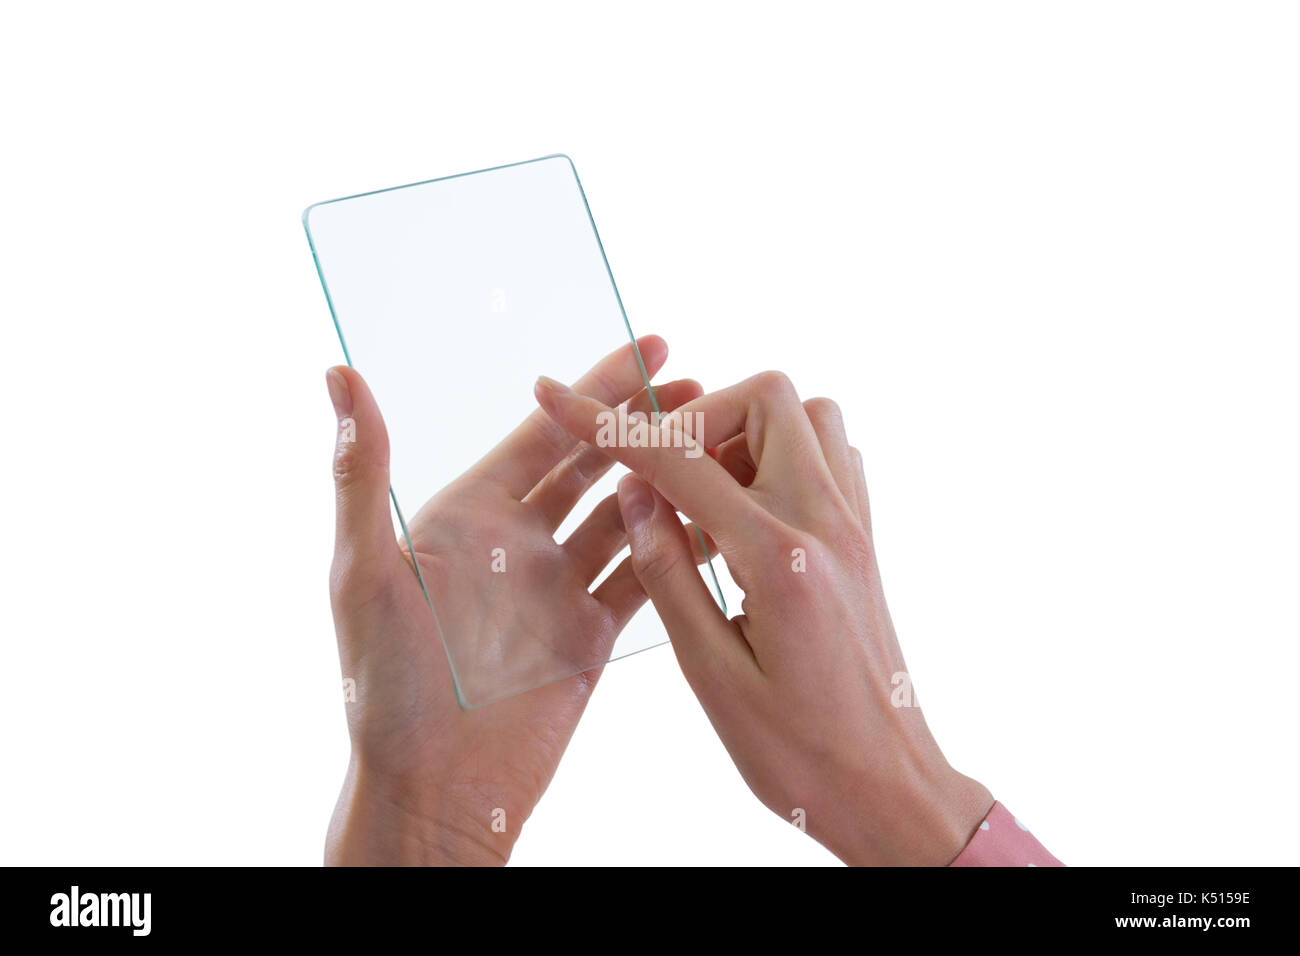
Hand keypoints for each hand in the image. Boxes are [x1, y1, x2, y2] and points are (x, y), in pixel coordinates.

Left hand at [324, 336, 700, 864]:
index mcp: (466, 515)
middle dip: (643, 423)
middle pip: (593, 464)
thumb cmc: (385, 687)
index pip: (542, 434)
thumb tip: (338, 373)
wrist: (434, 790)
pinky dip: (678, 545)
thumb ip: (362, 473)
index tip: (650, 347)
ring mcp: (556, 588)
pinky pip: (643, 575)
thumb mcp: (366, 573)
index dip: (596, 389)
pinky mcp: (590, 633)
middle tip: (703, 384)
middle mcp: (516, 543)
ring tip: (723, 442)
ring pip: (625, 514)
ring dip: (667, 477)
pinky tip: (718, 517)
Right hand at [534, 370, 992, 864]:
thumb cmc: (800, 754)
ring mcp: (857, 528)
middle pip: (767, 400)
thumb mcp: (710, 675)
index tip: (559, 397)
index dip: (609, 425)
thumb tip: (636, 492)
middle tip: (662, 479)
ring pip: (808, 418)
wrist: (888, 789)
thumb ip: (668, 573)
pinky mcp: (866, 542)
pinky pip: (832, 458)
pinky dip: (782, 458)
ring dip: (744, 434)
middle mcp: (829, 525)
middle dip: (697, 419)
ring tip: (705, 497)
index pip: (681, 463)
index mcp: (781, 561)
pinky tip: (746, 512)